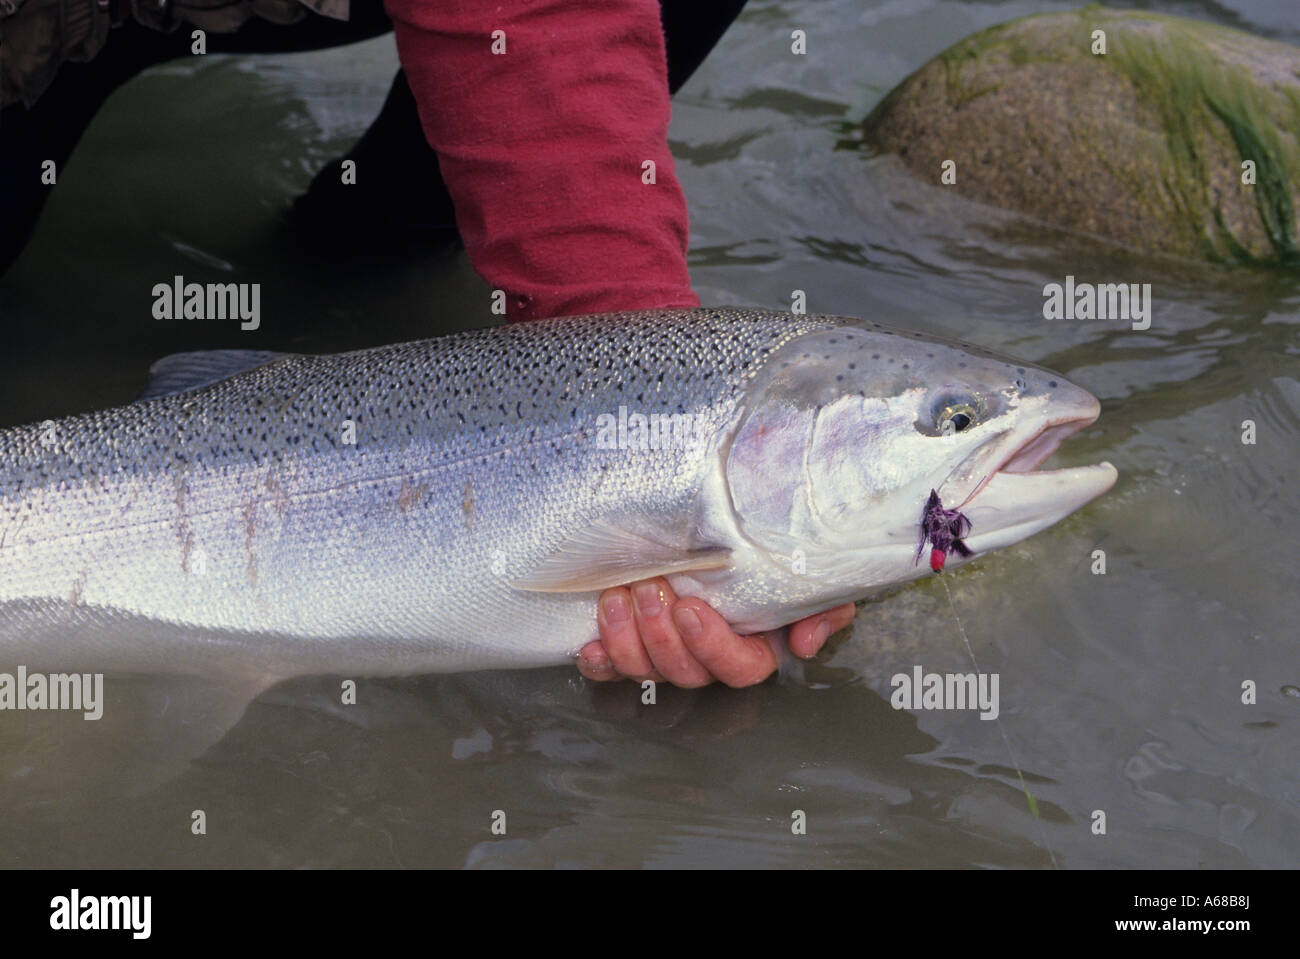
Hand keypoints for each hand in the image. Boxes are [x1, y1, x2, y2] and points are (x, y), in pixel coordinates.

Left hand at [577, 577, 854, 687]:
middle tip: (650, 589)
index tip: (690, 608)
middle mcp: (710, 657)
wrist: (738, 525)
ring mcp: (669, 653)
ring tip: (617, 598)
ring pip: (646, 671)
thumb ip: (825, 608)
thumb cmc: (775, 551)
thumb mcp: (813, 574)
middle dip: (660, 635)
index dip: (711, 646)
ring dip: (627, 640)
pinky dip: (600, 661)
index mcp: (756, 646)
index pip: (740, 669)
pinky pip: (614, 668)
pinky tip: (590, 647)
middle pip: (686, 673)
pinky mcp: (634, 644)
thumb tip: (804, 643)